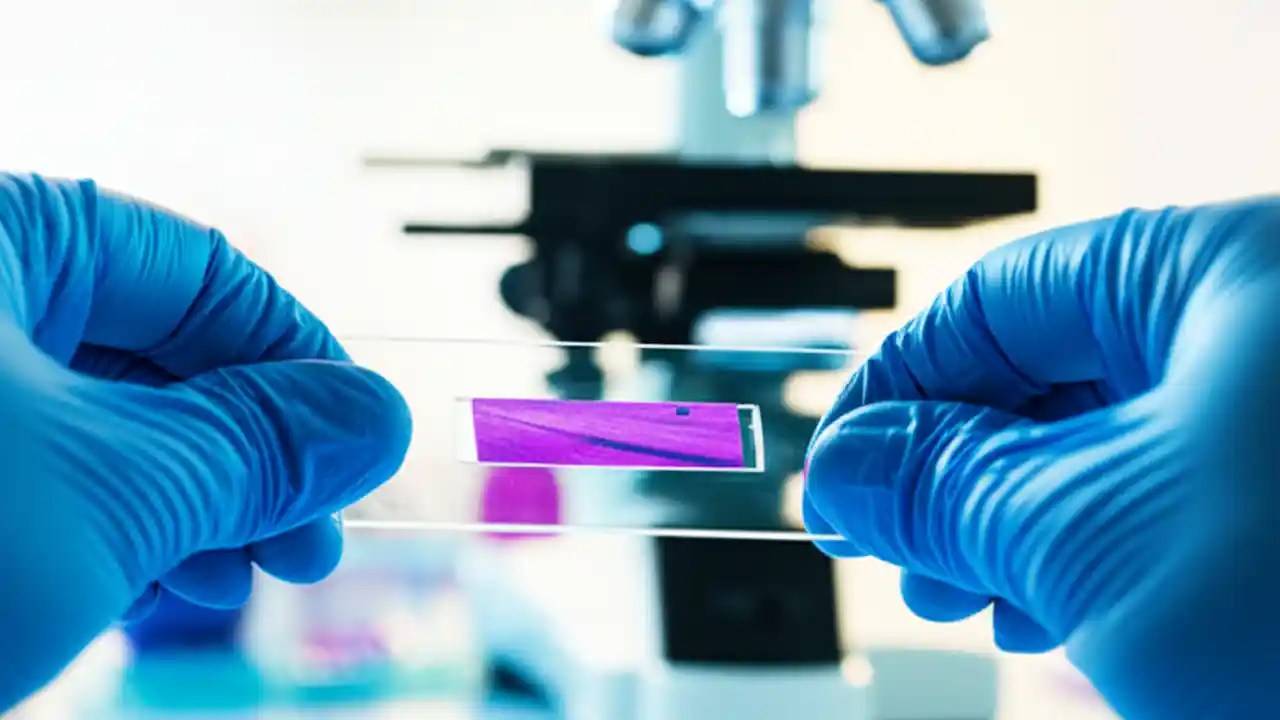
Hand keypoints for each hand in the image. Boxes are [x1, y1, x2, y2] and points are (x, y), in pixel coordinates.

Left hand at [0, 174, 410, 709]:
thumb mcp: (108, 492)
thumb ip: (259, 445)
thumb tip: (378, 416)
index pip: (200, 273)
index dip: (298, 362)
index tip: (354, 447)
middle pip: (158, 357)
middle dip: (249, 457)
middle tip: (308, 538)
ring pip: (107, 430)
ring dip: (193, 508)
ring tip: (237, 580)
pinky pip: (50, 483)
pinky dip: (118, 537)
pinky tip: (155, 592)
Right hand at [803, 197, 1279, 718]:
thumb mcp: (1096, 540)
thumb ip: (948, 484)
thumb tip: (848, 464)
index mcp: (1233, 270)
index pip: (997, 301)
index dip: (898, 393)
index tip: (842, 475)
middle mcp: (1271, 322)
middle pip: (1050, 371)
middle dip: (956, 470)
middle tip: (899, 550)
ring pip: (1105, 440)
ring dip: (1015, 521)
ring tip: (968, 594)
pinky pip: (1167, 492)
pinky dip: (1092, 549)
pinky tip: (1055, 608)